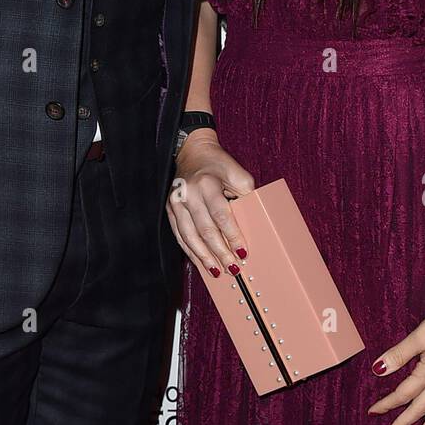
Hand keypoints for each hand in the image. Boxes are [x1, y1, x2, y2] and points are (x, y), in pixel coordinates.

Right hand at [166, 130, 255, 276]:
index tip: (243, 251)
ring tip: (217, 271)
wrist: (192, 152)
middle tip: (233, 268)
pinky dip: (191, 251)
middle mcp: (188, 194)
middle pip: (205, 229)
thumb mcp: (237, 173)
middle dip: (220, 252)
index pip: (221, 214)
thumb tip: (254, 222)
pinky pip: (180, 235)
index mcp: (206, 183)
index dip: (232, 235)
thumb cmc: (217, 164)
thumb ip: (246, 195)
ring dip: (204, 257)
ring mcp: (176, 203)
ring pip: (190, 236)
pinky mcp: (170, 209)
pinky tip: (201, 262)